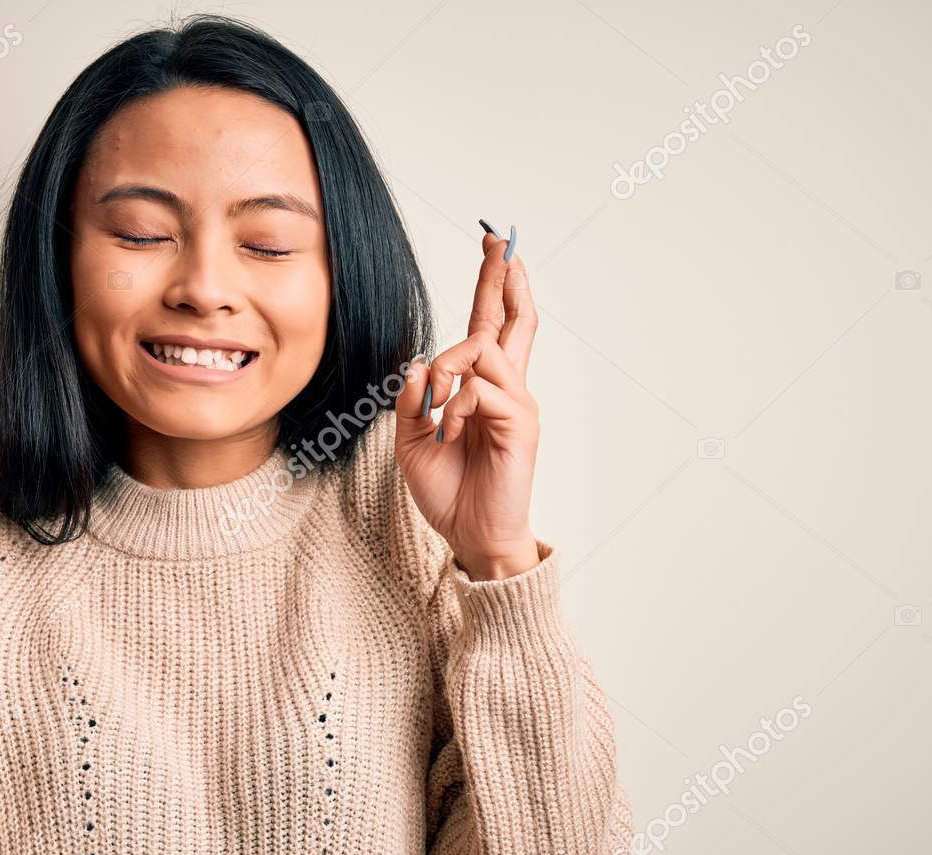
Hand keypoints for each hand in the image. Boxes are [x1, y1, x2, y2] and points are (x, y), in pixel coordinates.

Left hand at [395, 231, 540, 579]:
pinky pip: (480, 391)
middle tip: (497, 241)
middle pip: (511, 321)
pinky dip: (454, 408)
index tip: (495, 249)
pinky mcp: (520, 424)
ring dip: (448, 366)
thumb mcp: (411, 442)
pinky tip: (449, 433)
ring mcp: (517, 405)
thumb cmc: (448, 492)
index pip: (491, 328)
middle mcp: (507, 390)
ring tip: (437, 402)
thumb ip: (411, 401)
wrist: (471, 537)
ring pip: (482, 350)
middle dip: (503, 278)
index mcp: (482, 391)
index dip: (494, 288)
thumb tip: (417, 363)